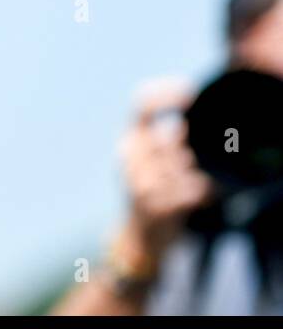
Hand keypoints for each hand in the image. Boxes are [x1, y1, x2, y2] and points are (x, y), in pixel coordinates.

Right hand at [117, 77, 217, 259]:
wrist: (140, 235)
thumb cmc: (154, 190)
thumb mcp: (156, 160)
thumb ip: (169, 139)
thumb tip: (187, 122)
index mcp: (129, 140)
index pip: (143, 105)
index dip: (166, 94)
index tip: (190, 92)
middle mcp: (128, 156)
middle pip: (172, 139)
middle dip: (187, 152)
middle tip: (192, 168)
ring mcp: (137, 181)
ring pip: (182, 164)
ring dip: (195, 175)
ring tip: (193, 185)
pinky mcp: (152, 205)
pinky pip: (190, 189)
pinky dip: (201, 192)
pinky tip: (197, 197)